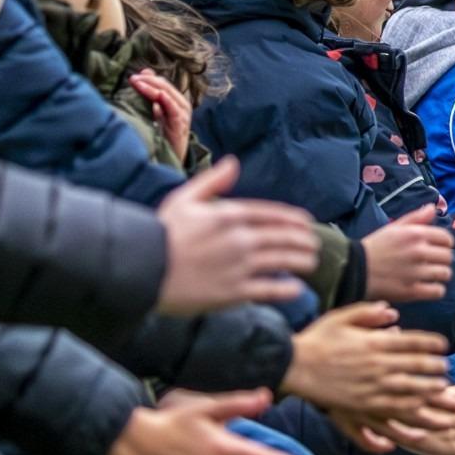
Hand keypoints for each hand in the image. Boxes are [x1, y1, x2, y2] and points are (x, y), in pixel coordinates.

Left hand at [129, 69, 192, 158]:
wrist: (173, 156)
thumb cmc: (164, 133)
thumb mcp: (157, 110)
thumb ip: (151, 92)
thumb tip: (145, 72)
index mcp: (176, 100)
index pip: (162, 83)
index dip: (148, 78)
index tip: (133, 77)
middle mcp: (182, 105)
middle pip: (165, 86)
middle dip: (148, 81)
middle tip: (132, 79)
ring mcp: (183, 115)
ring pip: (168, 95)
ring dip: (152, 88)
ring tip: (138, 84)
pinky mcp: (181, 125)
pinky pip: (174, 111)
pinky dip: (167, 102)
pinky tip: (157, 98)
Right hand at [156, 157, 319, 312]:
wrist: (140, 268)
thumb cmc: (159, 233)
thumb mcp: (184, 199)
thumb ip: (212, 182)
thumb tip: (233, 163)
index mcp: (229, 215)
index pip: (273, 214)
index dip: (293, 219)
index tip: (306, 223)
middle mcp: (239, 239)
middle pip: (284, 238)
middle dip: (304, 241)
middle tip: (314, 245)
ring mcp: (239, 266)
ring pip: (283, 261)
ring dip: (302, 261)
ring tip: (310, 263)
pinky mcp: (234, 291)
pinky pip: (270, 289)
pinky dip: (287, 289)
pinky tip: (296, 288)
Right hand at [282, 302, 449, 417]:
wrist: (293, 365)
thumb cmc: (316, 339)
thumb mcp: (341, 316)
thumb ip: (368, 312)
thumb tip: (392, 311)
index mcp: (374, 342)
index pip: (413, 341)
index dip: (432, 344)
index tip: (443, 345)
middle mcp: (378, 364)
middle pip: (417, 366)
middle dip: (436, 367)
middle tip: (447, 368)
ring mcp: (372, 386)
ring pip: (411, 389)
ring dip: (430, 389)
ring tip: (444, 389)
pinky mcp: (363, 404)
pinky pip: (393, 408)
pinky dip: (411, 409)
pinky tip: (422, 409)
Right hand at [363, 205, 454, 302]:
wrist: (354, 269)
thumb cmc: (375, 247)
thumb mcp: (394, 227)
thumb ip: (415, 218)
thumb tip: (433, 208)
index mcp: (415, 234)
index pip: (447, 239)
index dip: (444, 244)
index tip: (437, 249)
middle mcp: (418, 252)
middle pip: (448, 257)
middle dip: (442, 260)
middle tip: (431, 263)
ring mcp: (416, 272)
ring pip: (445, 274)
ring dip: (440, 275)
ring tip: (429, 276)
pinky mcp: (412, 291)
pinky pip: (438, 291)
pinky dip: (435, 290)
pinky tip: (427, 287)